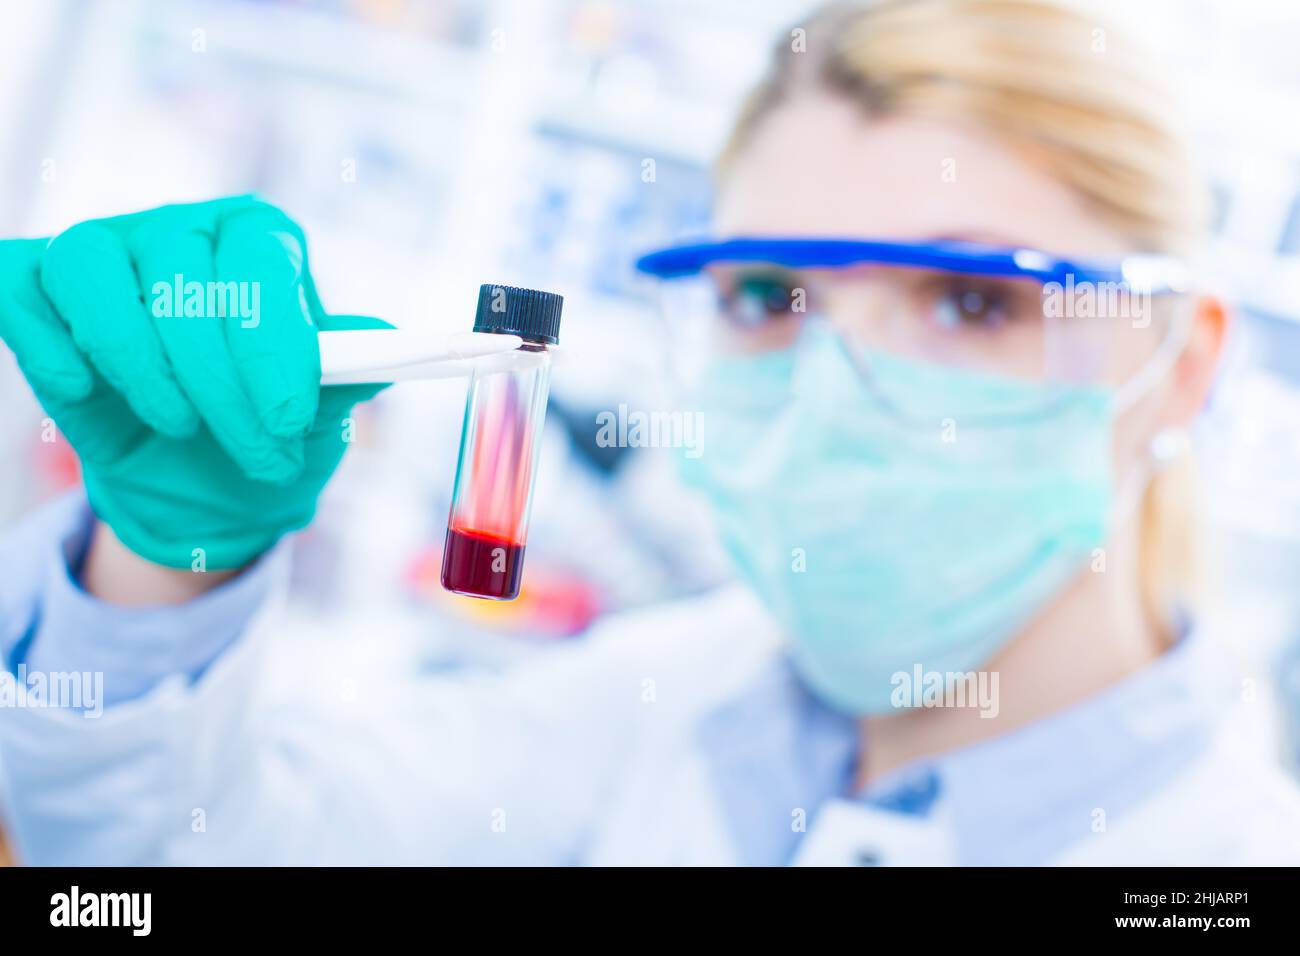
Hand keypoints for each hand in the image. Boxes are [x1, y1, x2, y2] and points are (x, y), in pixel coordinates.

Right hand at [0, 196, 386, 570]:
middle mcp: (183, 230)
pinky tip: (85, 390)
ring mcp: (105, 250)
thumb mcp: (317, 419)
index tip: (287, 415)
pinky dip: (50, 342)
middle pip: (184, 282)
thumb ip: (344, 379)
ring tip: (179, 425)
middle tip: (256, 452)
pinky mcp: (39, 285)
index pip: (261, 266)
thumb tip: (386, 346)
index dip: (272, 343)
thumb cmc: (266, 433)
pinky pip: (23, 291)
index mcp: (261, 241)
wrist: (200, 486)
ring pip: (96, 275)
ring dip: (140, 365)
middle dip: (223, 385)